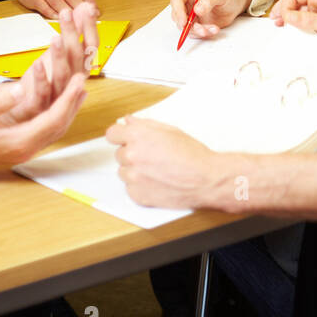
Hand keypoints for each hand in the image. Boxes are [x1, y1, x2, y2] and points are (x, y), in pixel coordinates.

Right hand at [0, 3, 96, 179]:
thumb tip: (18, 89)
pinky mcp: (21, 142)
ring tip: (79, 87)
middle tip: (84, 79)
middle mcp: (26, 148)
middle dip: (73, 102)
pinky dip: (56, 111)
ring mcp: (24, 147)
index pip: (52, 119)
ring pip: (55, 127)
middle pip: (59, 124)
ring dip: (68, 107)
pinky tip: (59, 99)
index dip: (68, 98)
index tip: (79, 80)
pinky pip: (46, 126)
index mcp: (18, 143)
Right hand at [11, 0, 96, 17]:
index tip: (95, 12)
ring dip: (66, 11)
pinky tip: (56, 19)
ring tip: (74, 22)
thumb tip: (90, 8)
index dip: (89, 1)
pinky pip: (42, 5)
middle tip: (87, 20)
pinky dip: (49, 12)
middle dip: (80, 9)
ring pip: (56, 0)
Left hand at [106, 116, 221, 210]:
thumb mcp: (170, 130)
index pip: (112, 133)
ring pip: (124, 171)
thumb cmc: (192, 154)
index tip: (124, 138)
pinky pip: (130, 188)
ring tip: (156, 170)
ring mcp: (133, 177)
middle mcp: (131, 155)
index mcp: (138, 136)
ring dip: (134, 170)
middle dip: (132, 153)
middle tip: (151, 156)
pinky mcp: (137, 195)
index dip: (120, 135)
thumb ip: (145, 124)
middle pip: (119, 153)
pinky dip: (139, 186)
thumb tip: (129, 121)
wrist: (204, 179)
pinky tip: (156, 181)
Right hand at [169, 0, 252, 36]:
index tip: (184, 22)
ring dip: (198, 31)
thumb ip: (209, 0)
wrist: (235, 2)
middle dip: (189, 25)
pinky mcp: (195, 23)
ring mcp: (189, 13)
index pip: (177, 0)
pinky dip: (203, 33)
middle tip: (202, 30)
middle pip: (177, 16)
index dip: (178, 12)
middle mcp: (186, 0)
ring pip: (185, 26)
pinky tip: (214, 30)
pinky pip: (194, 32)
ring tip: (213, 29)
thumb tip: (197, 10)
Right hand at [269, 0, 316, 54]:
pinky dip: (304, 31)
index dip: (284, 6)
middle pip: (295, 3)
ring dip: (293, 23)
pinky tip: (301, 39)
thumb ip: (308, 20)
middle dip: (285, 13)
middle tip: (277, 25)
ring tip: (286, 32)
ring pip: (302, 15)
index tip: (282, 21)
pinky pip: (311, 26)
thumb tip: (287, 16)